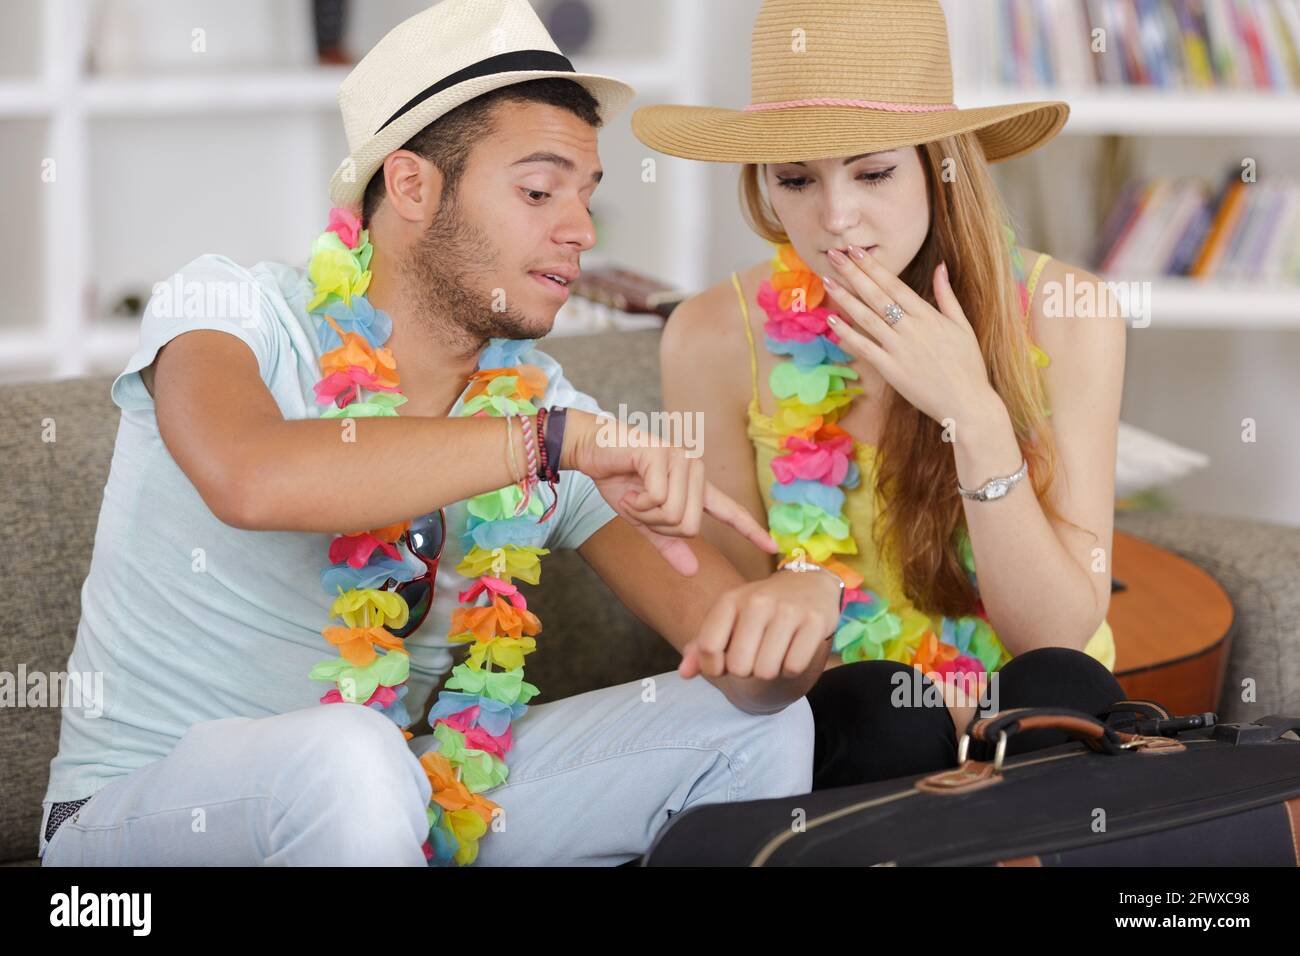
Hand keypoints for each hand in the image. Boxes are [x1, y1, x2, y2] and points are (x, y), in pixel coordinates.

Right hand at [561, 409, 777, 575]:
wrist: (593, 449)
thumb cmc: (620, 479)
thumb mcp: (644, 520)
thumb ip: (669, 543)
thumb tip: (692, 570)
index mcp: (695, 488)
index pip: (730, 512)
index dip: (751, 531)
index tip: (773, 547)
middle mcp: (695, 471)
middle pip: (690, 526)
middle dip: (657, 526)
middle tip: (639, 508)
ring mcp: (683, 461)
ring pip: (675, 514)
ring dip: (645, 514)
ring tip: (633, 495)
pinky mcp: (664, 455)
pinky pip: (658, 500)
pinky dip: (637, 502)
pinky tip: (629, 486)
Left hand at [678, 568, 840, 680]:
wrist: (810, 584)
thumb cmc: (761, 609)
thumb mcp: (729, 619)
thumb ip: (703, 646)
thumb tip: (684, 674)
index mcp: (731, 600)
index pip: (708, 647)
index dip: (712, 667)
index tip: (723, 666)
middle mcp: (758, 601)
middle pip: (738, 666)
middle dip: (746, 672)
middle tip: (755, 656)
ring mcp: (788, 610)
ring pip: (767, 671)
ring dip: (770, 672)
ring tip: (774, 653)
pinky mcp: (815, 621)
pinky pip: (794, 667)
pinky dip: (792, 669)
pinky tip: (793, 651)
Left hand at [821, 247, 1002, 433]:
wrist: (967, 403)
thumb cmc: (968, 366)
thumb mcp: (962, 326)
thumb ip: (947, 296)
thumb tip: (940, 267)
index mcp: (928, 315)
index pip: (894, 284)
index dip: (873, 267)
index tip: (856, 250)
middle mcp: (911, 328)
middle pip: (876, 295)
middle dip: (853, 273)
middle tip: (833, 254)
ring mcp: (899, 349)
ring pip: (866, 317)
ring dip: (845, 297)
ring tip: (827, 279)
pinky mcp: (891, 370)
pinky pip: (864, 348)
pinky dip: (847, 333)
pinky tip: (832, 319)